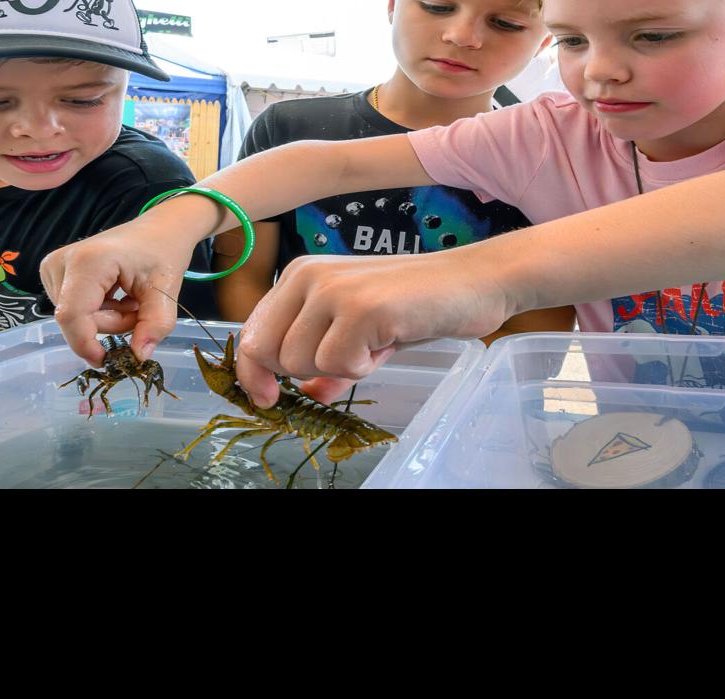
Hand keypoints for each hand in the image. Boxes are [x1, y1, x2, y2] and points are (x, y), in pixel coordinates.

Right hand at [41, 215, 192, 367]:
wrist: (157, 230)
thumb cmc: (162, 253)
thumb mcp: (167, 290)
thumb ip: (154, 325)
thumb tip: (138, 356)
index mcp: (87, 262)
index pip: (73, 316)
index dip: (86, 344)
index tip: (107, 361)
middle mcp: (61, 262)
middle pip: (78, 320)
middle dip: (112, 324)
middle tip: (139, 306)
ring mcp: (54, 267)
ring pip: (77, 318)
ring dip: (108, 318)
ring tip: (129, 297)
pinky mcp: (54, 273)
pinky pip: (75, 310)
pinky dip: (100, 311)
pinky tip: (117, 294)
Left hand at [235, 249, 512, 406]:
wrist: (472, 283)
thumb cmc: (418, 305)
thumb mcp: (362, 335)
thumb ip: (327, 361)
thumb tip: (307, 395)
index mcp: (300, 275)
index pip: (252, 333)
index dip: (253, 373)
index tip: (265, 397)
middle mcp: (308, 276)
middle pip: (270, 354)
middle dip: (304, 373)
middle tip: (349, 358)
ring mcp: (332, 290)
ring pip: (300, 363)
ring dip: (339, 369)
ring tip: (375, 344)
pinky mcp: (360, 307)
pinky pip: (337, 365)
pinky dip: (363, 368)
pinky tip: (387, 342)